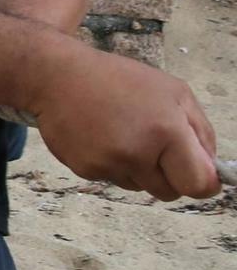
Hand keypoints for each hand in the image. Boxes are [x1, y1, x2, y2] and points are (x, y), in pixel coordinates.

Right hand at [31, 48, 219, 201]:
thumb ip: (200, 131)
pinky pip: (112, 179)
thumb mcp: (173, 91)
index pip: (198, 184)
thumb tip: (211, 168)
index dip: (204, 184)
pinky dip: (112, 165)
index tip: (202, 178)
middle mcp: (137, 153)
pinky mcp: (85, 170)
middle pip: (169, 192)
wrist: (58, 77)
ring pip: (139, 187)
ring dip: (138, 170)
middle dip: (169, 176)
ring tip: (122, 135)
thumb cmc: (118, 79)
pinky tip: (101, 138)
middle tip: (157, 150)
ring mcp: (109, 164)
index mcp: (166, 132)